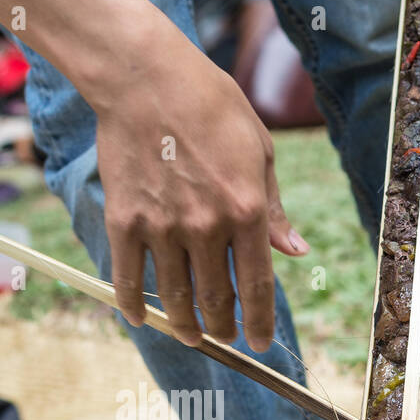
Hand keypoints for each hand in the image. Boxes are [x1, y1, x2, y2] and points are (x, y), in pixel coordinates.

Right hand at [94, 18, 305, 352]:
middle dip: (224, 329)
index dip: (260, 323)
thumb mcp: (258, 149)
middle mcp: (206, 225)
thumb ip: (273, 208)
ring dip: (185, 327)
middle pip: (215, 300)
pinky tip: (143, 320)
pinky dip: (135, 306)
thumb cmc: (208, 104)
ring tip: (192, 336)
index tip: (261, 343)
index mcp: (246, 209)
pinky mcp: (125, 221)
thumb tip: (294, 251)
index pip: (257, 286)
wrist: (143, 76)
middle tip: (225, 337)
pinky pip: (128, 279)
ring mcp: (162, 227)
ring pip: (175, 298)